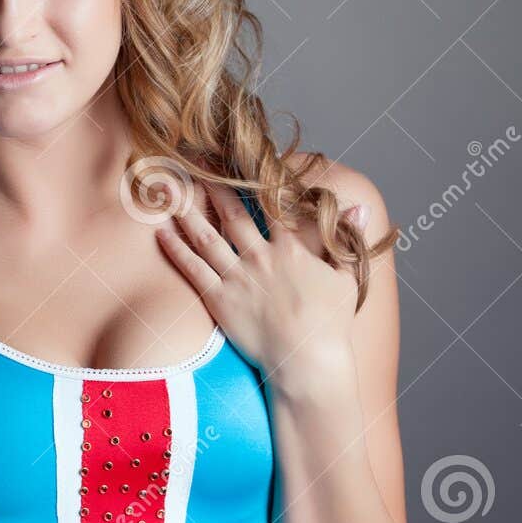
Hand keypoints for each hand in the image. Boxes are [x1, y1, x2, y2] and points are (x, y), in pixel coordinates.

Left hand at [155, 183, 368, 384]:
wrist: (307, 362)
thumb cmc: (330, 325)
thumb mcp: (347, 278)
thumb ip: (346, 241)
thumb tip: (360, 210)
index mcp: (290, 249)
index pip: (268, 204)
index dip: (251, 180)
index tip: (237, 160)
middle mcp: (259, 257)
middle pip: (230, 214)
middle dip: (212, 186)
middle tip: (194, 164)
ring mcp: (237, 279)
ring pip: (206, 236)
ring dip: (187, 211)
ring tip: (171, 191)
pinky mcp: (219, 301)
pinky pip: (192, 269)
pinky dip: (176, 249)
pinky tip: (162, 232)